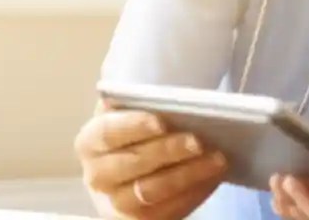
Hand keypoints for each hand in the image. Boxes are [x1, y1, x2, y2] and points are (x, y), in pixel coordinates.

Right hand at [74, 104, 227, 218]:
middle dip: (168, 151)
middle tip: (199, 141)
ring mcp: (115, 203)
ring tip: (217, 159)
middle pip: (131, 164)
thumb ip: (147, 103)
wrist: (140, 162)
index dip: (134, 126)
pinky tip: (213, 176)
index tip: (162, 121)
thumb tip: (178, 99)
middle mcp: (97, 175)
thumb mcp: (136, 110)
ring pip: (150, 191)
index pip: (108, 133)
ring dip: (187, 174)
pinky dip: (193, 193)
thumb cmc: (141, 129)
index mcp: (91, 141)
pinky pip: (166, 211)